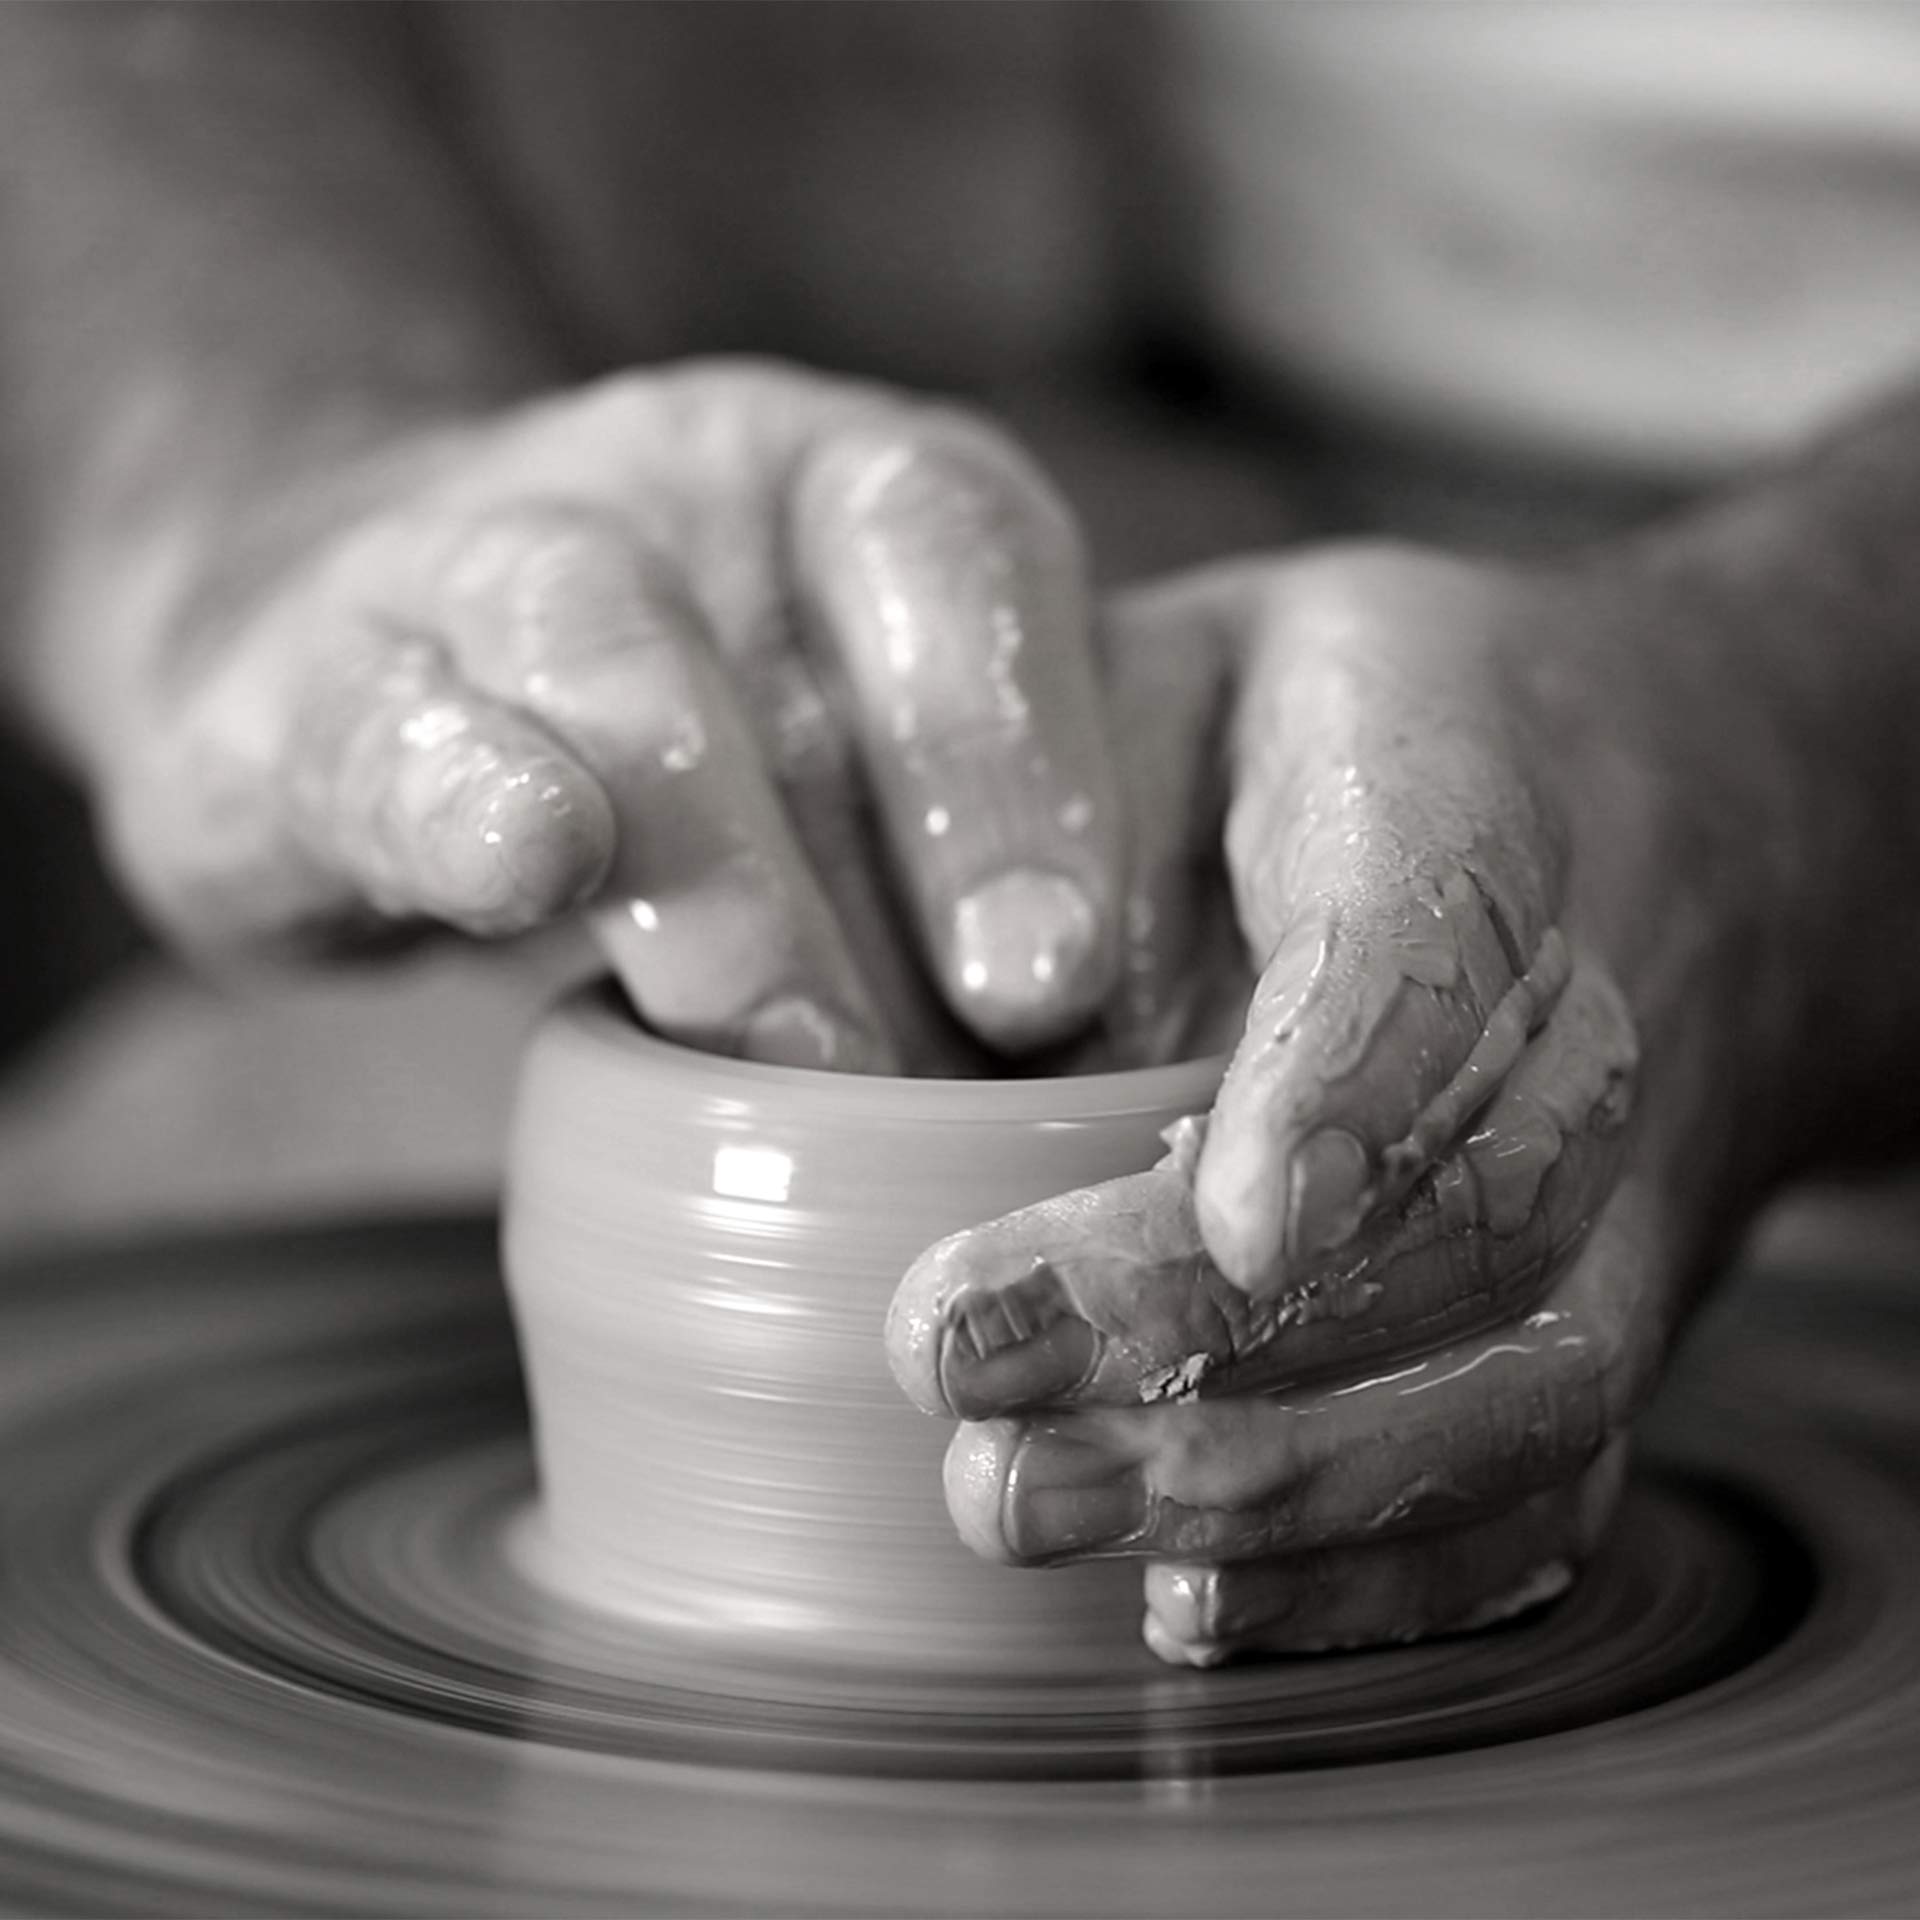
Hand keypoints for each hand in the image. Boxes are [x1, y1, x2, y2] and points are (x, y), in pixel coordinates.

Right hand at [99, 361, 1126, 1069]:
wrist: (332, 636)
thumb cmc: (677, 757)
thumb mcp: (842, 784)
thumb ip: (956, 892)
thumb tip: (1089, 1104)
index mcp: (864, 501)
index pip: (987, 556)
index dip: (1041, 759)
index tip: (1078, 977)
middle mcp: (703, 483)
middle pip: (857, 578)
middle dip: (955, 794)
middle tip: (1006, 1018)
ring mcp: (492, 547)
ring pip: (614, 643)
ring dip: (718, 856)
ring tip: (777, 1039)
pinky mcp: (310, 671)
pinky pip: (388, 727)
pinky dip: (461, 794)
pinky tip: (521, 859)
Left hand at [892, 543, 1813, 1661]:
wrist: (1634, 800)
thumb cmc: (1320, 726)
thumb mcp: (1167, 664)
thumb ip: (1045, 774)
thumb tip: (949, 994)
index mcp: (1462, 787)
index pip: (1442, 936)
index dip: (1352, 1082)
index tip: (1231, 1211)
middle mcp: (1584, 1012)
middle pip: (1478, 1204)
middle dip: (1218, 1322)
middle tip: (967, 1375)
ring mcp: (1619, 1189)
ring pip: (1534, 1377)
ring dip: (1288, 1480)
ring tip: (1033, 1508)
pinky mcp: (1591, 1313)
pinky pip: (1548, 1480)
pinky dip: (1383, 1573)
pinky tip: (1191, 1603)